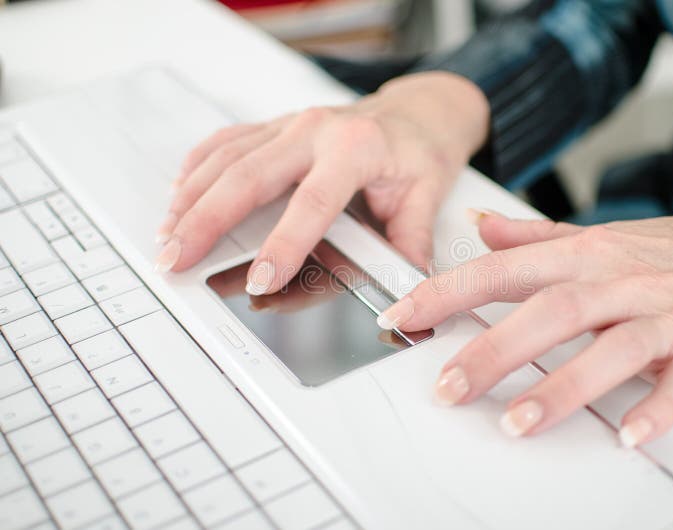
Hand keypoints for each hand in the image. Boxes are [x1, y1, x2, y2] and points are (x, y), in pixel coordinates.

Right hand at [154, 72, 489, 294]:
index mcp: (356, 148)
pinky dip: (198, 167)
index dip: (285, 243)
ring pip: (228, 158)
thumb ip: (410, 243)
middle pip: (249, 175)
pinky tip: (178, 193)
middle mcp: (315, 130)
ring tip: (167, 236)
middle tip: (177, 259)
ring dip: (192, 198)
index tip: (260, 280)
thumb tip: (404, 291)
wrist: (417, 111)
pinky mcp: (276, 127)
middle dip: (207, 220)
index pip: (313, 201)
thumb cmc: (419, 152)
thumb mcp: (426, 196)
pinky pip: (228, 142)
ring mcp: (291, 124)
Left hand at [377, 212, 672, 445]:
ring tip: (517, 423)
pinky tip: (626, 435)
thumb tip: (478, 225)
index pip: (504, 269)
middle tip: (449, 388)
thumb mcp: (602, 235)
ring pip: (608, 347)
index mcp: (587, 254)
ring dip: (561, 386)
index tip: (405, 315)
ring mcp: (664, 315)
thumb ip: (535, 236)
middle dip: (494, 350)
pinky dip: (655, 408)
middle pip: (549, 311)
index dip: (450, 291)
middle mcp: (620, 281)